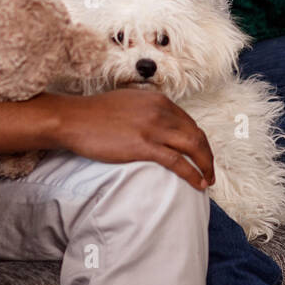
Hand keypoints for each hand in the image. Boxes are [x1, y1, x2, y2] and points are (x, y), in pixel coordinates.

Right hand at [50, 90, 214, 189]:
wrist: (74, 119)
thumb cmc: (96, 114)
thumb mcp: (130, 102)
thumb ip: (149, 110)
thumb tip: (161, 124)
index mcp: (159, 100)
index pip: (189, 122)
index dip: (199, 141)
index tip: (201, 154)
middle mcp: (161, 111)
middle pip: (196, 134)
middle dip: (207, 154)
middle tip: (209, 170)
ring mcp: (153, 128)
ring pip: (192, 147)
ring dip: (205, 165)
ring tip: (208, 180)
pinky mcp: (144, 146)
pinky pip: (177, 162)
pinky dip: (192, 173)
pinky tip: (198, 183)